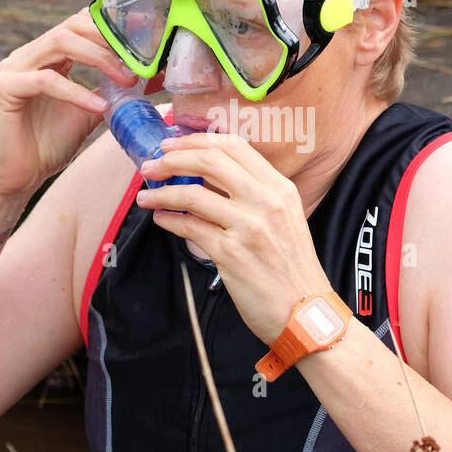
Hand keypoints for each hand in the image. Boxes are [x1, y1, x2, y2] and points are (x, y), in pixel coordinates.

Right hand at [0, 9, 137, 198]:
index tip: (145, 43)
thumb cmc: (48, 145)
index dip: (112, 28)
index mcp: (47, 56)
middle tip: (138, 62)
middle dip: (109, 41)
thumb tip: (147, 77)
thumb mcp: (89, 111)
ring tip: (125, 79)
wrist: (17, 178)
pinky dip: (76, 91)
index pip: (80, 25)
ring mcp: (12, 68)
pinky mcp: (1, 87)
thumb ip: (109, 90)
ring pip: (60, 43)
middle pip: (72, 27)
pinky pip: (45, 80)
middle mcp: (28, 55)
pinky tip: (99, 106)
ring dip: (99, 58)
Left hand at [136, 132, 331, 344]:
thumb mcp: (285, 219)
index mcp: (280, 188)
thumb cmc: (291, 269)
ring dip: (161, 193)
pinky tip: (161, 219)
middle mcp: (266, 201)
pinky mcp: (231, 253)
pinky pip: (189, 227)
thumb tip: (209, 178)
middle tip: (150, 167)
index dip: (196, 140)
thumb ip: (254, 195)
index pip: (234, 145)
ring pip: (192, 194)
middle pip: (209, 160)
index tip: (173, 144)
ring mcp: (249, 226)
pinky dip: (168, 220)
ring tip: (146, 197)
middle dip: (172, 159)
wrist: (304, 312)